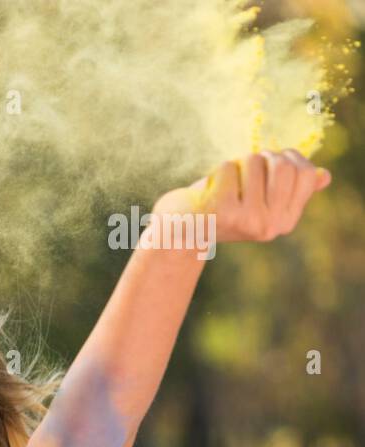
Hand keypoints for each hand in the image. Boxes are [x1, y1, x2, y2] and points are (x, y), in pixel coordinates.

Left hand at [152, 150, 330, 245]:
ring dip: (237, 165)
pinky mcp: (222, 210)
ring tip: (223, 187)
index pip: (306, 172)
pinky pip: (229, 167)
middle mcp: (270, 225)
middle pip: (283, 164)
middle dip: (262, 158)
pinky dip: (217, 172)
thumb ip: (289, 189)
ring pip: (255, 161)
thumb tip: (324, 176)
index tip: (269, 163)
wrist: (179, 231)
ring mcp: (247, 219)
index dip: (288, 158)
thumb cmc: (221, 208)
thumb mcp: (259, 199)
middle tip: (244, 170)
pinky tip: (208, 192)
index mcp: (285, 221)